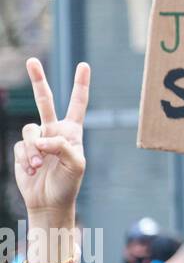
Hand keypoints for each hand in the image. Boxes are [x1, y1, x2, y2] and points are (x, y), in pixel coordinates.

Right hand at [14, 59, 89, 223]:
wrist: (49, 201)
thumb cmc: (68, 184)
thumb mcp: (75, 165)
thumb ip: (63, 147)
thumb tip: (43, 138)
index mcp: (72, 131)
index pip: (78, 103)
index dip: (81, 84)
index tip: (83, 65)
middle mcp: (54, 131)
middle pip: (44, 101)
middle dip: (37, 80)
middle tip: (32, 61)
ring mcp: (37, 140)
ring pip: (29, 130)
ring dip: (33, 149)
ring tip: (38, 166)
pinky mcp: (22, 150)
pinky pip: (20, 147)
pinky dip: (25, 160)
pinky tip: (31, 171)